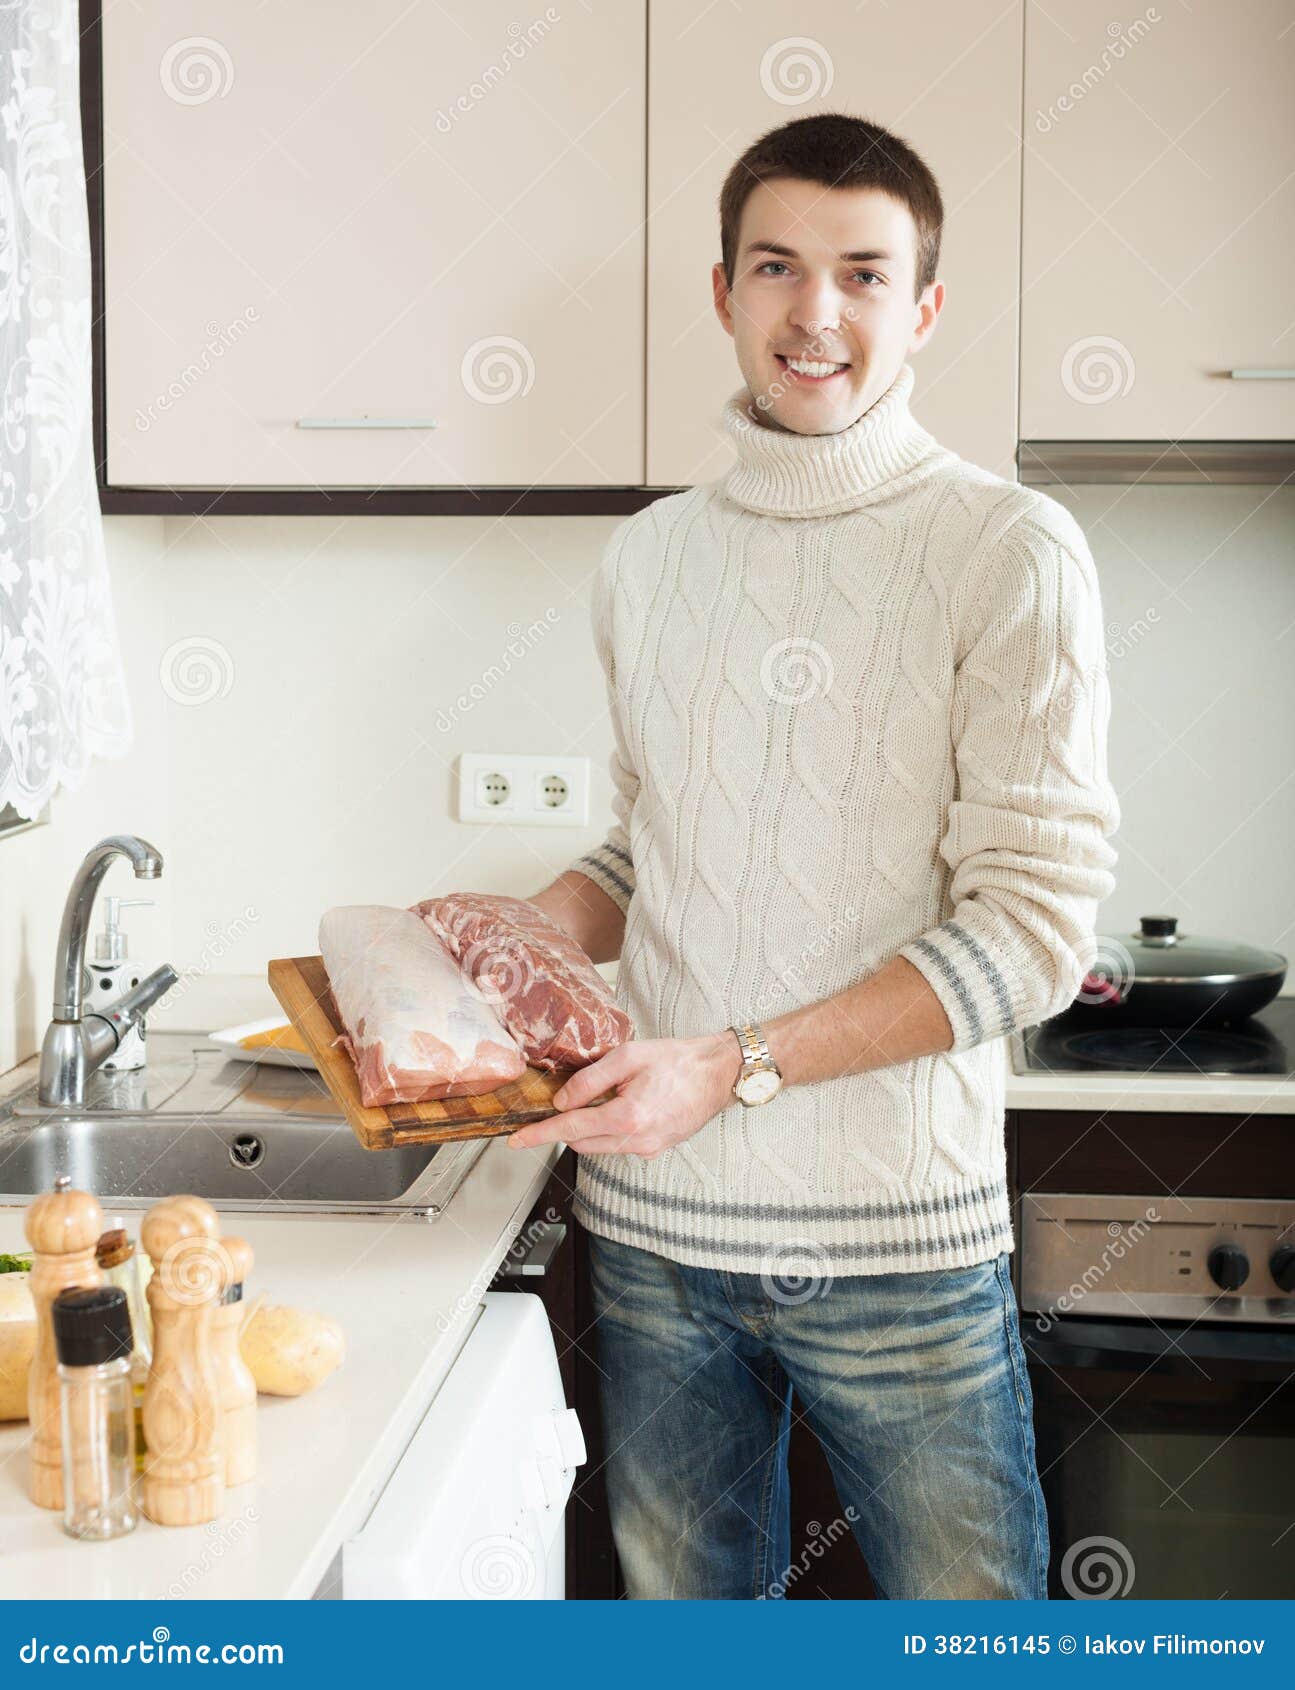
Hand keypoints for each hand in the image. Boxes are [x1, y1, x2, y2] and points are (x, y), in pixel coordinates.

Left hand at [506, 1032, 741, 1157]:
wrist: (718, 1072)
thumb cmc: (677, 1060)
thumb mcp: (628, 1057)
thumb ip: (590, 1079)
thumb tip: (561, 1100)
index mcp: (628, 1117)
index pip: (570, 1130)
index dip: (539, 1134)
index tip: (516, 1140)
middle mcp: (637, 1141)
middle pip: (581, 1142)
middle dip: (568, 1125)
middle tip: (570, 1098)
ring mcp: (648, 1149)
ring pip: (600, 1146)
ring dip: (591, 1126)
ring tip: (611, 1095)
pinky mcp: (656, 1149)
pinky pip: (620, 1145)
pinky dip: (611, 1129)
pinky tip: (626, 1105)